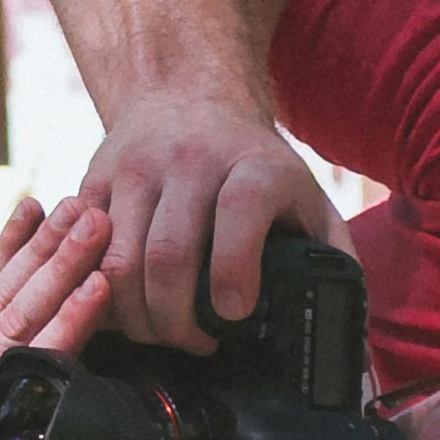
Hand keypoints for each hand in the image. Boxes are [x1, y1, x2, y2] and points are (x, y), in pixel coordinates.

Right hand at [76, 98, 346, 350]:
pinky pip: (85, 252)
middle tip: (195, 344)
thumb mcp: (305, 197)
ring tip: (159, 335)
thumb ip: (332, 260)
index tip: (234, 315)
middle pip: (168, 253)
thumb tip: (354, 349)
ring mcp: (135, 169)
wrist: (185, 90)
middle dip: (176, 319)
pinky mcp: (96, 181)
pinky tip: (122, 310)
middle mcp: (190, 159)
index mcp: (253, 163)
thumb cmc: (255, 164)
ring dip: (135, 317)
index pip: (239, 211)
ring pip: (118, 260)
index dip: (234, 269)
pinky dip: (98, 291)